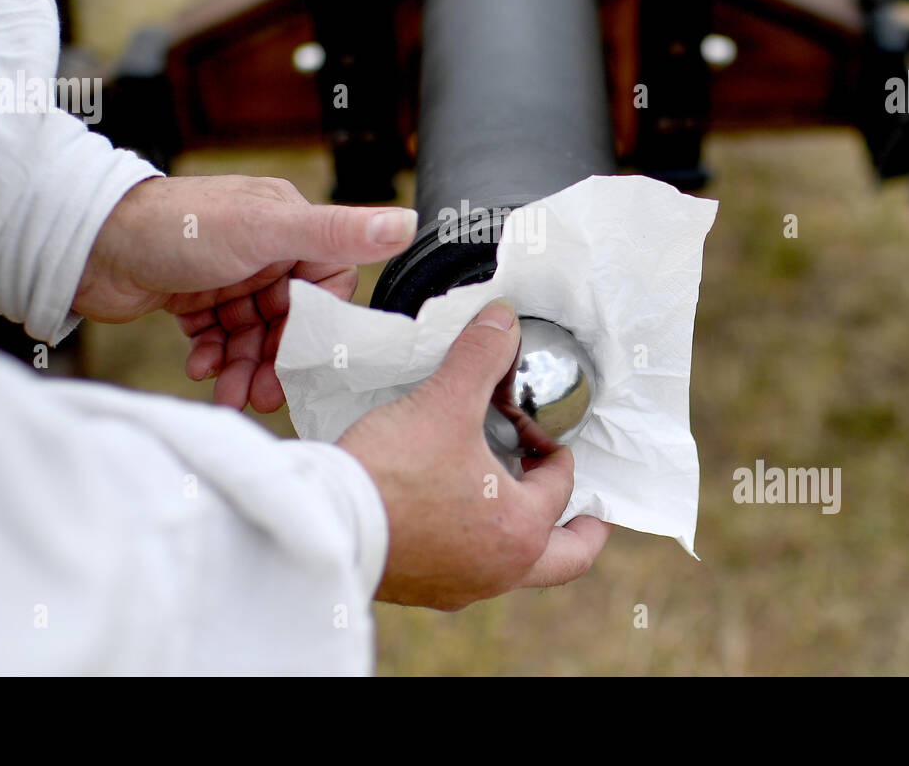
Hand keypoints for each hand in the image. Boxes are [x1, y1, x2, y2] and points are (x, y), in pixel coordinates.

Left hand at [73, 175, 415, 410]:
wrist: (89, 243)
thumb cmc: (178, 226)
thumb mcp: (267, 231)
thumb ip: (338, 232)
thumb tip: (406, 222)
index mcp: (291, 227)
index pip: (326, 290)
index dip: (313, 332)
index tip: (298, 365)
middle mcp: (264, 248)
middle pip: (289, 320)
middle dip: (274, 361)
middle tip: (261, 397)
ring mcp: (229, 273)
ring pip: (253, 334)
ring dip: (243, 367)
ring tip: (227, 396)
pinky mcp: (195, 295)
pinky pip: (219, 335)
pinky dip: (214, 356)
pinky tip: (201, 369)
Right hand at [338, 299, 610, 609]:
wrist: (320, 522)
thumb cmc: (389, 473)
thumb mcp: (444, 403)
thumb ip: (481, 356)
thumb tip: (503, 320)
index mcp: (520, 530)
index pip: (562, 484)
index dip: (548, 444)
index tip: (521, 423)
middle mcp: (499, 570)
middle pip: (565, 559)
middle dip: (580, 529)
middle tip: (588, 510)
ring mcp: (459, 586)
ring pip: (515, 567)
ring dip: (522, 531)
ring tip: (508, 496)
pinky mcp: (420, 589)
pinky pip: (469, 572)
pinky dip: (477, 544)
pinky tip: (453, 514)